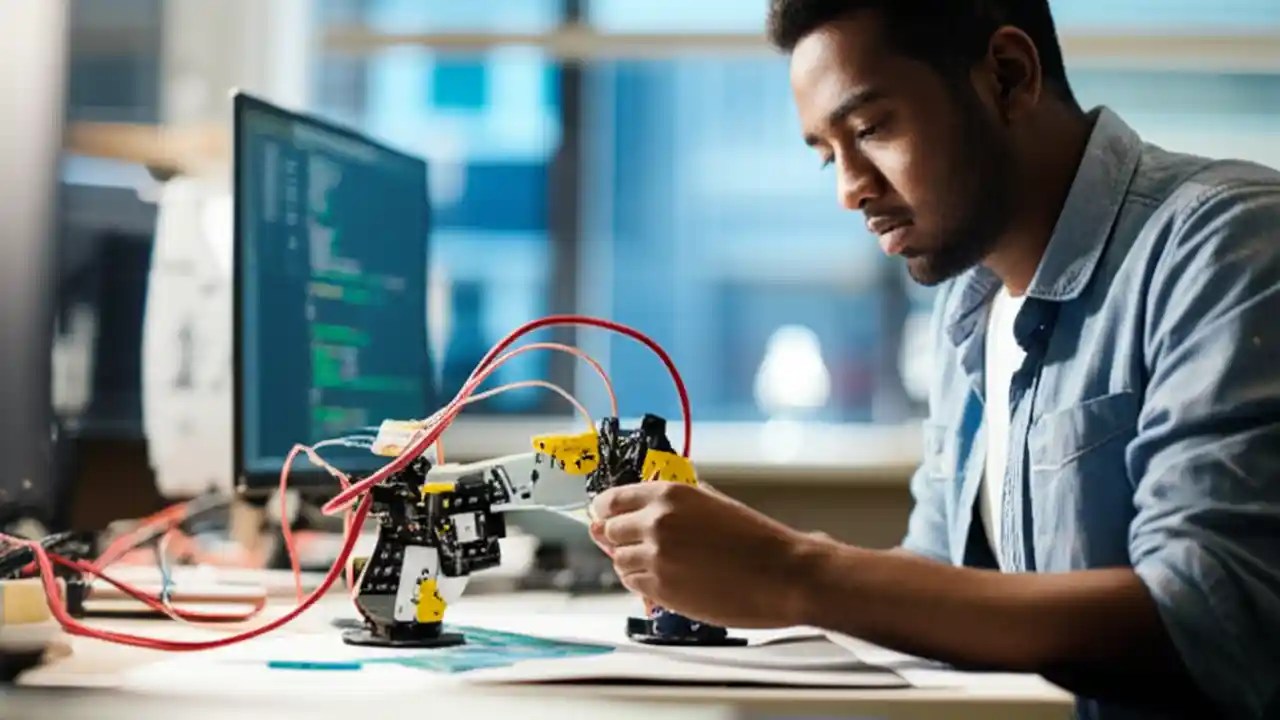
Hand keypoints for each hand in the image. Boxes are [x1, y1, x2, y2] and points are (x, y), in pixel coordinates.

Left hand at [588, 482, 823, 628]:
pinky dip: (640, 581)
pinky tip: (661, 578)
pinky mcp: (661, 589)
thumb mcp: (713, 503)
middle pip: (610, 530)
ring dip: (630, 560)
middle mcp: (656, 522)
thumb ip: (675, 502)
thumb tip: (643, 507)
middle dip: (619, 536)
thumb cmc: (757, 540)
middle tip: (636, 542)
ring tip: (657, 563)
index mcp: (670, 494)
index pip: (612, 499)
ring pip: (618, 559)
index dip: (606, 509)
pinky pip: (632, 583)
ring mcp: (655, 557)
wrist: (783, 575)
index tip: (606, 515)